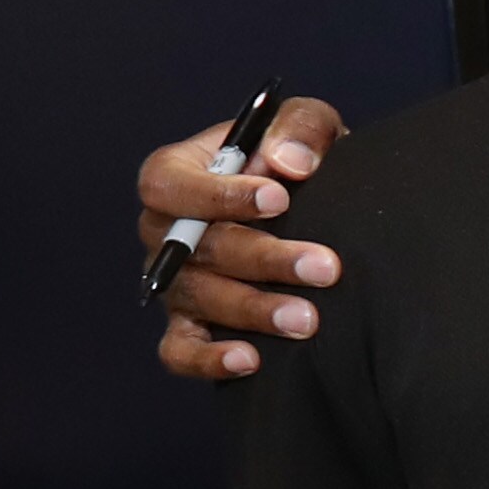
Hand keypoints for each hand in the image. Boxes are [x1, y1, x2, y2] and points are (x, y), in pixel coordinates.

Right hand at [137, 94, 349, 378]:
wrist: (318, 213)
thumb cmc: (299, 163)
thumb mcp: (306, 128)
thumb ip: (300, 127)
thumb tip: (289, 162)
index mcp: (177, 174)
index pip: (169, 183)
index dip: (218, 195)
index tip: (279, 200)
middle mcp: (164, 231)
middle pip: (193, 248)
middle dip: (263, 258)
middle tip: (325, 268)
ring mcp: (173, 281)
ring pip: (195, 298)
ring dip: (253, 310)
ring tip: (308, 319)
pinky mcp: (188, 324)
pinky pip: (180, 350)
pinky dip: (208, 359)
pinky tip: (251, 361)